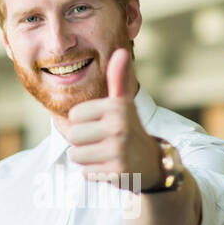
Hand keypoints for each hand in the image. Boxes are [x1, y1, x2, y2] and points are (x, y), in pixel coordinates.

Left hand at [66, 48, 162, 190]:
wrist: (151, 163)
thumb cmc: (129, 130)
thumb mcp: (124, 104)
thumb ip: (118, 80)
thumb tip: (120, 52)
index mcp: (118, 106)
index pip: (74, 115)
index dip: (83, 122)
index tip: (102, 124)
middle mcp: (120, 126)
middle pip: (72, 135)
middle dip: (83, 141)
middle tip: (103, 141)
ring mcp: (118, 150)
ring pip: (76, 155)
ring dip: (87, 157)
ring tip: (106, 153)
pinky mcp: (116, 172)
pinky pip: (85, 172)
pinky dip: (95, 172)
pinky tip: (110, 166)